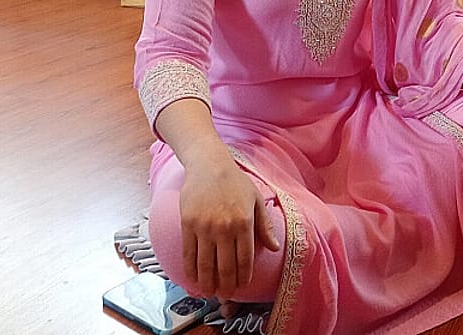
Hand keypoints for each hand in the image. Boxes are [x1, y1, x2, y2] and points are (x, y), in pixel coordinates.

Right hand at [179, 160, 279, 298]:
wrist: (209, 166)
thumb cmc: (236, 182)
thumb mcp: (256, 200)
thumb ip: (265, 226)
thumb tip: (274, 248)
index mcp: (244, 223)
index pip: (244, 259)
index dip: (243, 277)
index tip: (242, 286)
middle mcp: (224, 228)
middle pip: (225, 266)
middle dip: (226, 285)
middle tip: (225, 295)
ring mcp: (204, 228)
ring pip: (206, 264)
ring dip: (208, 282)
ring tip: (210, 292)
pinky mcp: (187, 225)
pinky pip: (189, 254)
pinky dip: (191, 270)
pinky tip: (194, 279)